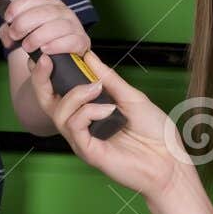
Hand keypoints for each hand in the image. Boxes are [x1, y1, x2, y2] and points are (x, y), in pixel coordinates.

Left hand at [0, 0, 90, 60]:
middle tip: (15, 35)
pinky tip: (46, 50)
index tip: (8, 18)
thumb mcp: (19, 37)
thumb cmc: (36, 47)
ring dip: (39, 36)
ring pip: (59, 25)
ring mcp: (74, 26)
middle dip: (25, 22)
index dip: (19, 6)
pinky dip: (57, 45)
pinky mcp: (81, 42)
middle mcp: (63, 12)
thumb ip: (8, 32)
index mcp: (48, 5)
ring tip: (28, 47)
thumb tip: (7, 31)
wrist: (53, 67)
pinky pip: (72, 41)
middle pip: (46, 11)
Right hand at [28, 47, 195, 200]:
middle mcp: (82, 125)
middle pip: (48, 103)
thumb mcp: (131, 97)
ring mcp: (83, 139)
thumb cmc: (155, 133)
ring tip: (96, 89)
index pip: (60, 91)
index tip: (54, 52)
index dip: (51, 72)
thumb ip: (109, 79)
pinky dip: (88, 112)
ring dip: (76, 95)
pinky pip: (75, 127)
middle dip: (42, 79)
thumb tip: (89, 57)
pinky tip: (107, 109)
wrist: (170, 161)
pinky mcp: (88, 152)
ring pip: (60, 113)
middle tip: (48, 60)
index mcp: (89, 111)